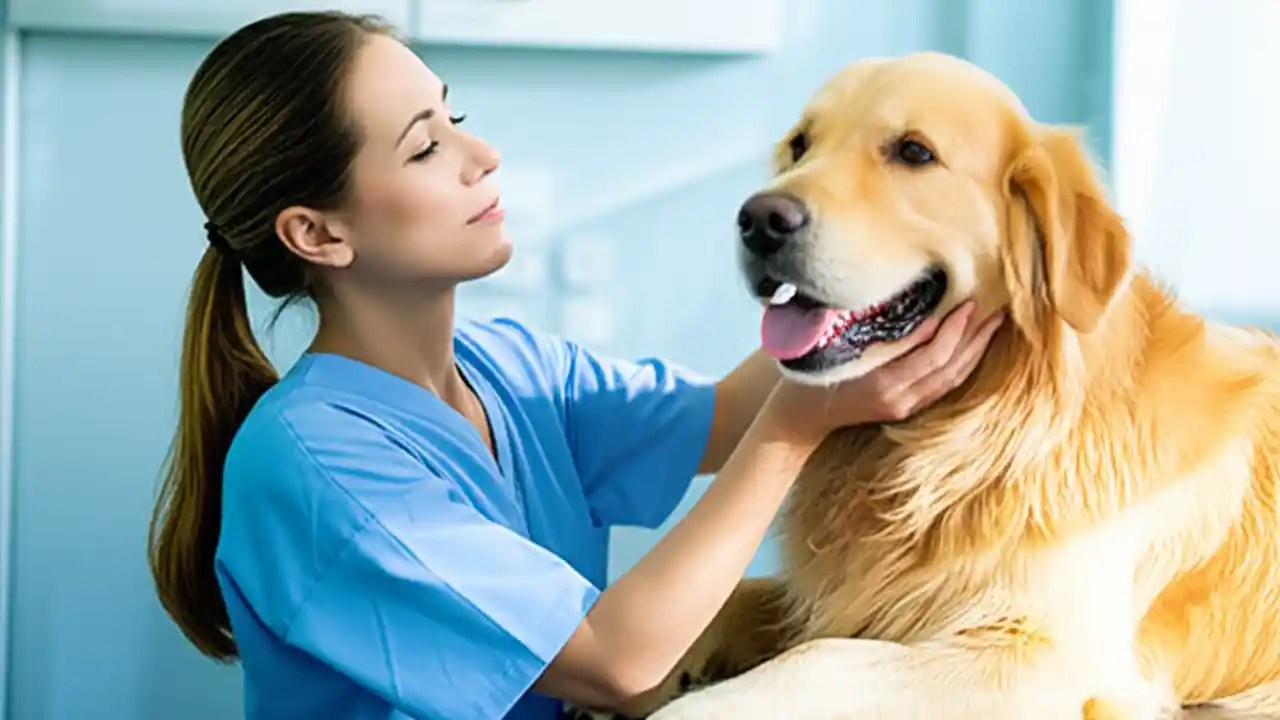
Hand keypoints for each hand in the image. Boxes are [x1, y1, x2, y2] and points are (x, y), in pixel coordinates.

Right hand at [759, 301, 1002, 444]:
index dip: (954, 329)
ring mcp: (904, 407)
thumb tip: (927, 317)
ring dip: (975, 351)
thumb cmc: (812, 376)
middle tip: (997, 308)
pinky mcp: (905, 408)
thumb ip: (886, 338)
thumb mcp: (841, 350)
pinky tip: (971, 346)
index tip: (969, 303)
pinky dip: (961, 364)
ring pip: (952, 379)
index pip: (933, 355)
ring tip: (992, 324)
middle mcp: (900, 399)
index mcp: (884, 384)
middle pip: (950, 367)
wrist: (798, 418)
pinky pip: (943, 386)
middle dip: (975, 338)